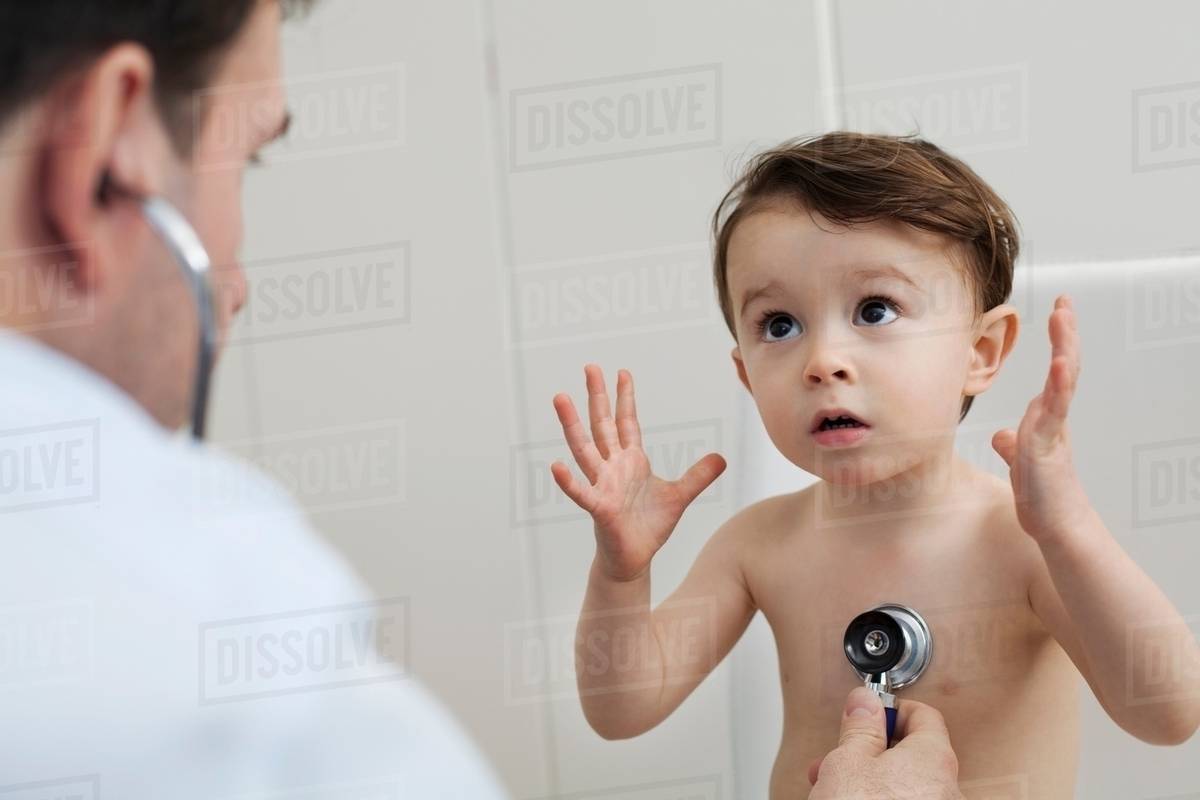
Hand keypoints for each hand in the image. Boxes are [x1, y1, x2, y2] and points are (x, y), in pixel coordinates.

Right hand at [551, 364, 725, 581]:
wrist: (636, 558)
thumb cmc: (649, 526)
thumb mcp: (680, 496)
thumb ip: (698, 476)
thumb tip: (721, 457)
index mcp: (631, 461)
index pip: (626, 422)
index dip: (625, 398)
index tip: (622, 372)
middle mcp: (613, 467)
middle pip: (602, 425)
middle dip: (597, 396)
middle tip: (590, 367)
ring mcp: (602, 485)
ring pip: (585, 449)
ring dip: (572, 424)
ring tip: (561, 398)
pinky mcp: (599, 508)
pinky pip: (581, 492)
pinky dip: (568, 481)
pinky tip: (556, 466)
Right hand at [808, 687, 962, 799]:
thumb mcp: (847, 762)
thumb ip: (860, 726)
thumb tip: (865, 701)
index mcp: (934, 758)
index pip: (923, 714)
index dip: (890, 708)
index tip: (867, 710)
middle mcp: (947, 786)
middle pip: (913, 750)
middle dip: (873, 748)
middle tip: (845, 751)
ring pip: (905, 779)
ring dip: (871, 774)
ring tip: (837, 781)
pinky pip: (905, 798)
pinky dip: (880, 794)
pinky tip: (851, 796)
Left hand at [991, 295, 1089, 541]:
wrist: (1056, 529)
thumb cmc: (1042, 499)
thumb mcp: (1021, 465)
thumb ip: (1013, 446)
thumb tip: (1003, 435)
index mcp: (1045, 419)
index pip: (1053, 372)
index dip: (1057, 343)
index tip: (1058, 311)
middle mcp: (1052, 419)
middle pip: (1063, 366)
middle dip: (1064, 333)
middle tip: (1065, 300)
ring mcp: (1053, 430)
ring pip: (1062, 380)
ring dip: (1063, 346)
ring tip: (1064, 315)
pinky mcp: (1048, 445)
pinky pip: (1054, 409)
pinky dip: (1058, 384)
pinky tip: (1060, 361)